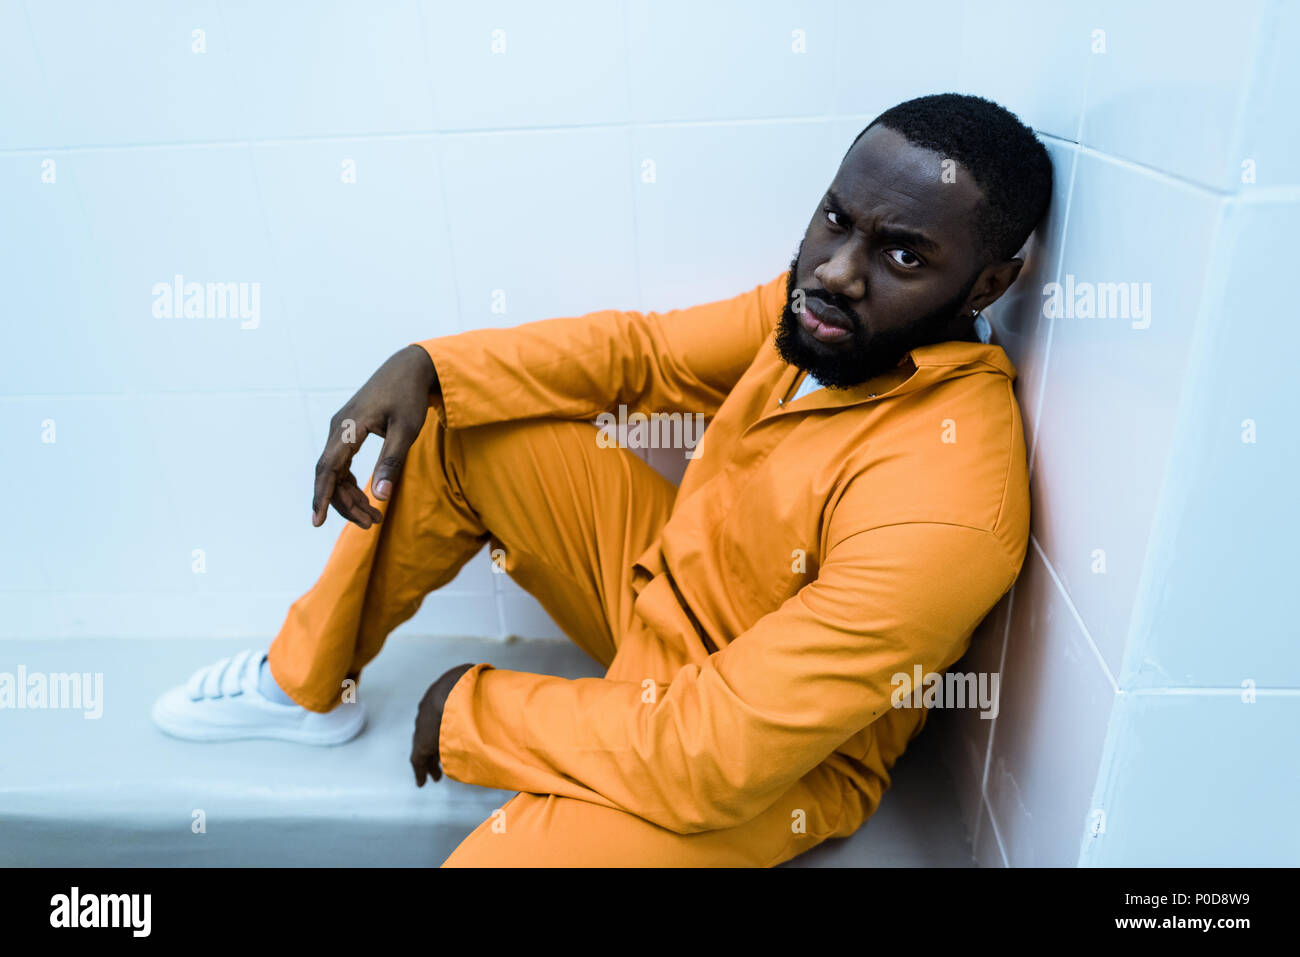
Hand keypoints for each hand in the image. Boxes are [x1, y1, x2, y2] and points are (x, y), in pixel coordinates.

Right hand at [311, 344, 440, 528]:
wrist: (407, 368)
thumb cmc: (408, 397)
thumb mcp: (406, 430)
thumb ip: (392, 462)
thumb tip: (381, 496)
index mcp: (348, 428)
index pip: (328, 469)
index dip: (321, 497)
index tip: (317, 522)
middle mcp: (338, 428)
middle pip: (331, 476)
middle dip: (347, 504)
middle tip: (372, 524)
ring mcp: (341, 430)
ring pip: (336, 472)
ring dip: (350, 496)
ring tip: (374, 517)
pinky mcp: (348, 432)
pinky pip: (341, 464)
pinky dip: (351, 483)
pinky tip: (365, 497)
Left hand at [410, 663, 476, 785]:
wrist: (453, 693)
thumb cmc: (473, 686)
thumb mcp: (481, 684)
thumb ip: (487, 691)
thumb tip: (503, 696)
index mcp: (441, 692)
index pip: (441, 711)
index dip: (447, 724)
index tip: (453, 733)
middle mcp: (428, 709)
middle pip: (431, 730)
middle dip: (436, 743)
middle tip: (440, 756)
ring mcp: (423, 726)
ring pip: (425, 747)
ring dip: (431, 761)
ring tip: (435, 775)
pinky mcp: (421, 744)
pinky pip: (419, 760)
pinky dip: (421, 771)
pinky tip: (422, 782)